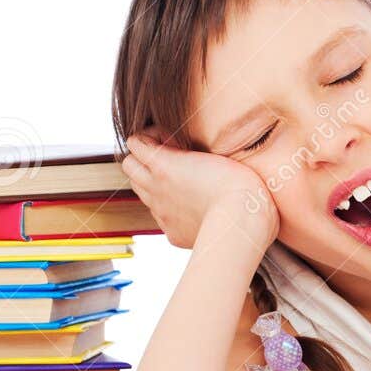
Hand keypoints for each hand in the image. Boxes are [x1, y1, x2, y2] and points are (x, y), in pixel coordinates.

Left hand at [121, 130, 277, 250]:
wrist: (241, 223)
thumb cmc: (237, 185)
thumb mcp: (214, 155)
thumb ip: (190, 153)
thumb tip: (180, 154)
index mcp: (163, 165)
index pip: (135, 143)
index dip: (149, 137)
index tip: (167, 139)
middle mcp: (155, 189)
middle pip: (129, 166)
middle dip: (142, 159)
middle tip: (166, 159)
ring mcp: (161, 213)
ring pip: (140, 192)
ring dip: (151, 183)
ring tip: (176, 182)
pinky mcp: (171, 233)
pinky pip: (160, 217)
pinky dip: (169, 209)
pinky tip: (190, 207)